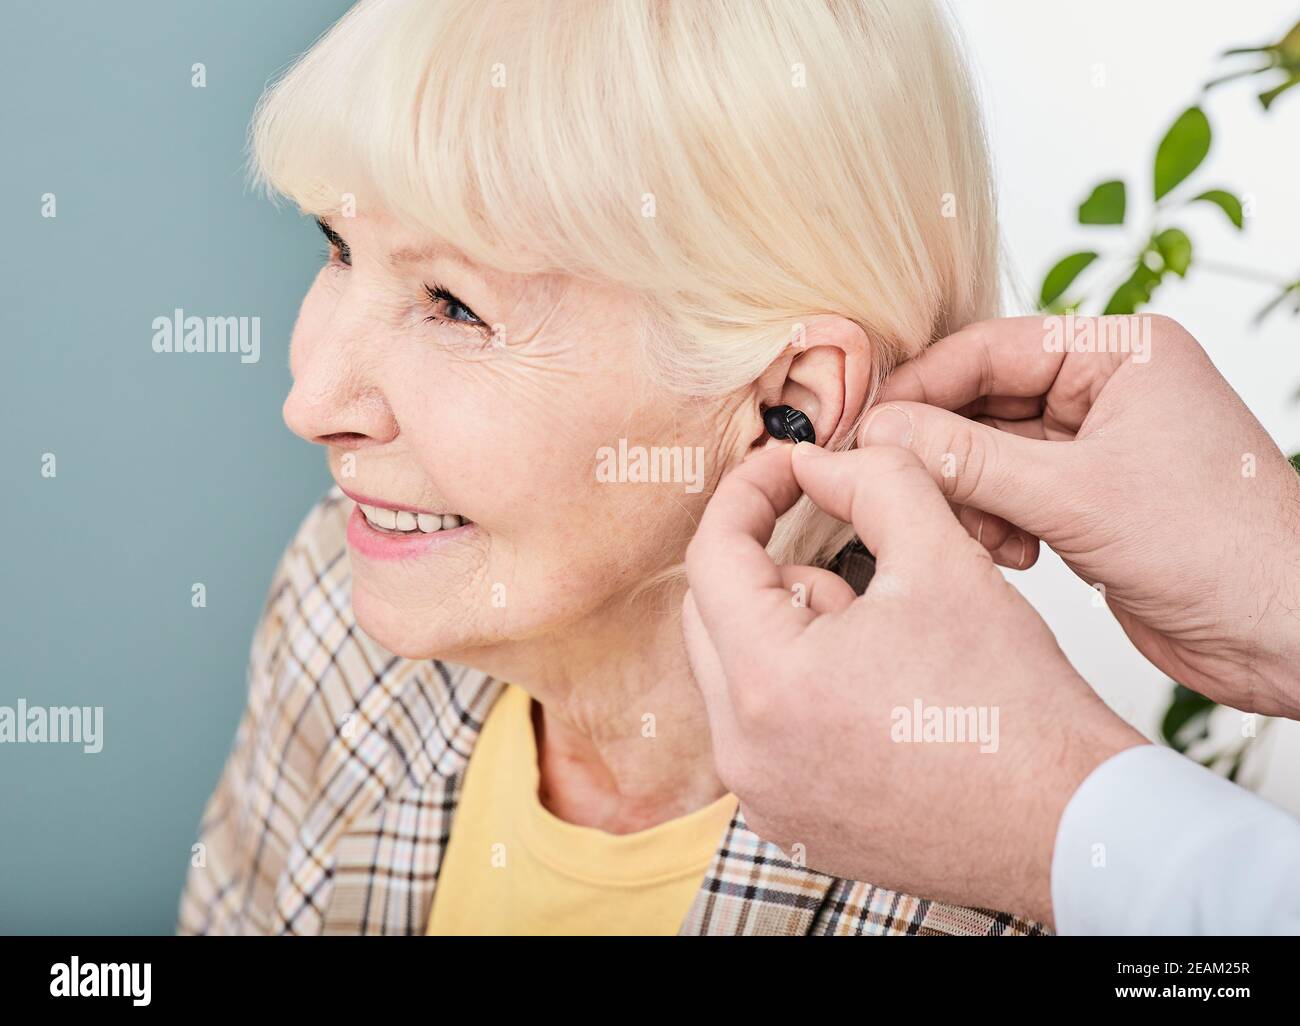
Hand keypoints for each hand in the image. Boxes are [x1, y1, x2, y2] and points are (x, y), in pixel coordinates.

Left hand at [682, 442, 1143, 925]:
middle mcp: (745, 752)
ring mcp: (765, 796)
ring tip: (886, 641)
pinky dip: (801, 690)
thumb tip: (814, 461)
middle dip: (771, 566)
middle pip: (713, 616)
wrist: (1070, 824)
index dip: (747, 495)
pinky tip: (878, 693)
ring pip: (739, 673)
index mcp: (768, 684)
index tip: (785, 468)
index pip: (712, 558)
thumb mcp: (943, 558)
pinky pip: (763, 729)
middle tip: (850, 553)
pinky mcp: (791, 823)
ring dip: (792, 631)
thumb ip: (873, 483)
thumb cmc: (1014, 707)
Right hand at [872, 314, 1299, 717]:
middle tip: (894, 484)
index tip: (865, 425)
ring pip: (990, 453)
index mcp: (1120, 354)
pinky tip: (1012, 554)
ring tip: (979, 534)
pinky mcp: (1088, 500)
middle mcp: (1106, 392)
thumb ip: (969, 460)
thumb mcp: (1075, 497)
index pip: (989, 349)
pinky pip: (1009, 495)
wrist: (1286, 634)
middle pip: (983, 401)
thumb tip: (883, 430)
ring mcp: (1096, 448)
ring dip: (968, 495)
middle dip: (942, 450)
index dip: (920, 387)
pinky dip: (994, 523)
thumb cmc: (1223, 550)